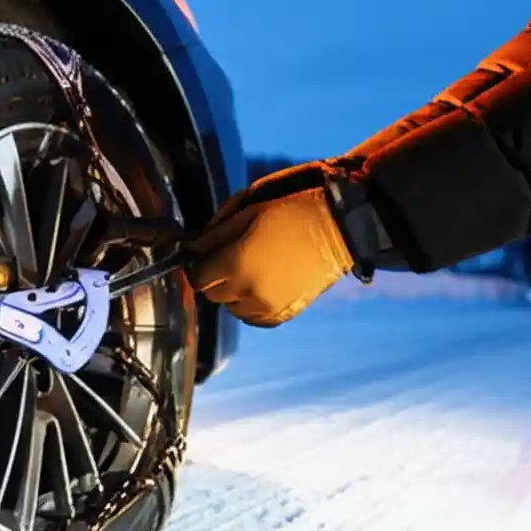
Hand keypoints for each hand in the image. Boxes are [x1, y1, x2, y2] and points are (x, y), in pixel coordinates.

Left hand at [186, 162, 354, 327]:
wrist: (340, 227)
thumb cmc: (292, 211)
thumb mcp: (248, 211)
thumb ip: (214, 234)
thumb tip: (190, 249)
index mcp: (236, 263)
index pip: (198, 276)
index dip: (197, 264)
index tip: (203, 254)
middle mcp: (249, 290)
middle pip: (212, 295)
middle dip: (213, 278)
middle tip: (225, 259)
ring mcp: (268, 306)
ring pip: (231, 308)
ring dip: (232, 293)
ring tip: (246, 272)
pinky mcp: (285, 314)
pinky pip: (254, 319)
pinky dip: (250, 306)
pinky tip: (259, 286)